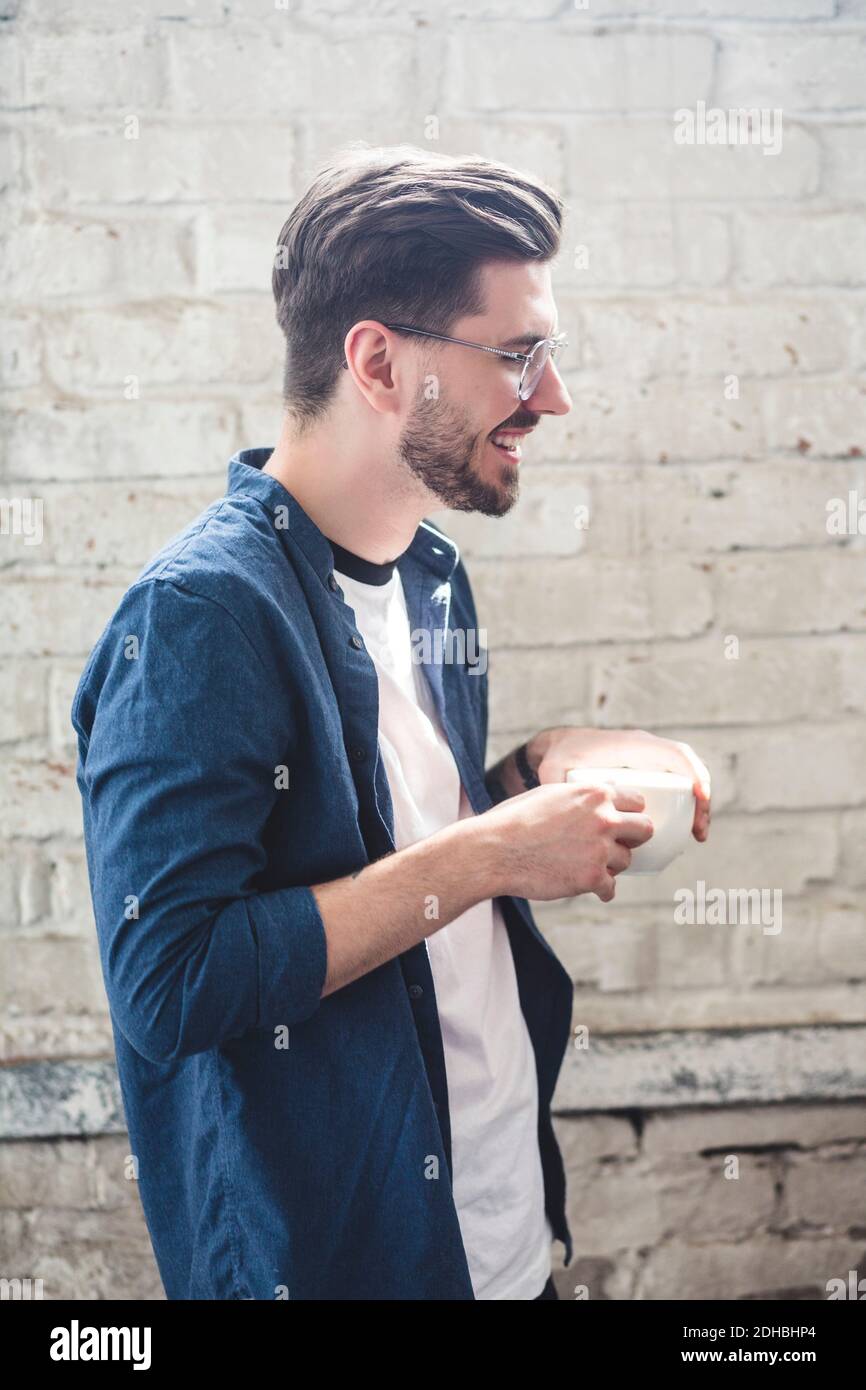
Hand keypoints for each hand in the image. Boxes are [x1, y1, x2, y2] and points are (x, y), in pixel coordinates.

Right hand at [480, 780, 653, 902]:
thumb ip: (581, 797)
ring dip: (611, 865)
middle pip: (645, 830)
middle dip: (633, 838)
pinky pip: (610, 888)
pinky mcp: (591, 877)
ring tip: (588, 866)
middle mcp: (604, 819)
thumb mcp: (551, 794)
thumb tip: (603, 795)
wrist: (494, 850)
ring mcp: (600, 849)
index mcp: (595, 794)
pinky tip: (589, 887)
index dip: (631, 813)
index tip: (625, 823)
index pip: (637, 801)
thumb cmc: (515, 820)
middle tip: (617, 845)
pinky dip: (600, 890)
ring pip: (626, 861)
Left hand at [529, 726, 710, 841]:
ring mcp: (650, 762)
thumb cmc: (559, 758)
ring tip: (697, 836)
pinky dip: (687, 804)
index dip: (694, 773)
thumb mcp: (556, 771)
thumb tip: (566, 821)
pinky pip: (676, 785)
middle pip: (688, 769)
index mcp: (632, 745)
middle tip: (699, 832)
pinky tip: (685, 830)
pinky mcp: (649, 775)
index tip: (700, 799)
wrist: (559, 748)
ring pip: (685, 779)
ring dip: (698, 805)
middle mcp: (647, 750)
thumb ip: (557, 789)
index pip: (675, 754)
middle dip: (701, 799)